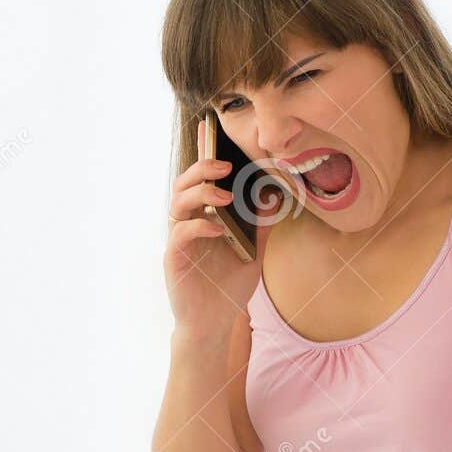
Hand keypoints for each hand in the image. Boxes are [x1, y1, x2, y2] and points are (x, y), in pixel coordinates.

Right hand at [162, 118, 265, 339]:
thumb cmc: (228, 287)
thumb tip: (276, 196)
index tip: (210, 127)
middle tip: (224, 164)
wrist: (214, 324)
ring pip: (178, 203)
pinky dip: (199, 225)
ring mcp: (179, 240)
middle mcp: (188, 223)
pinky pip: (182, 233)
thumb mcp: (254, 252)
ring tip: (224, 195)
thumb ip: (261, 225)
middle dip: (202, 167)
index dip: (203, 152)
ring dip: (201, 192)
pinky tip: (218, 227)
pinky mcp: (174, 258)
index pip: (202, 179)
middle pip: (185, 184)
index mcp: (204, 216)